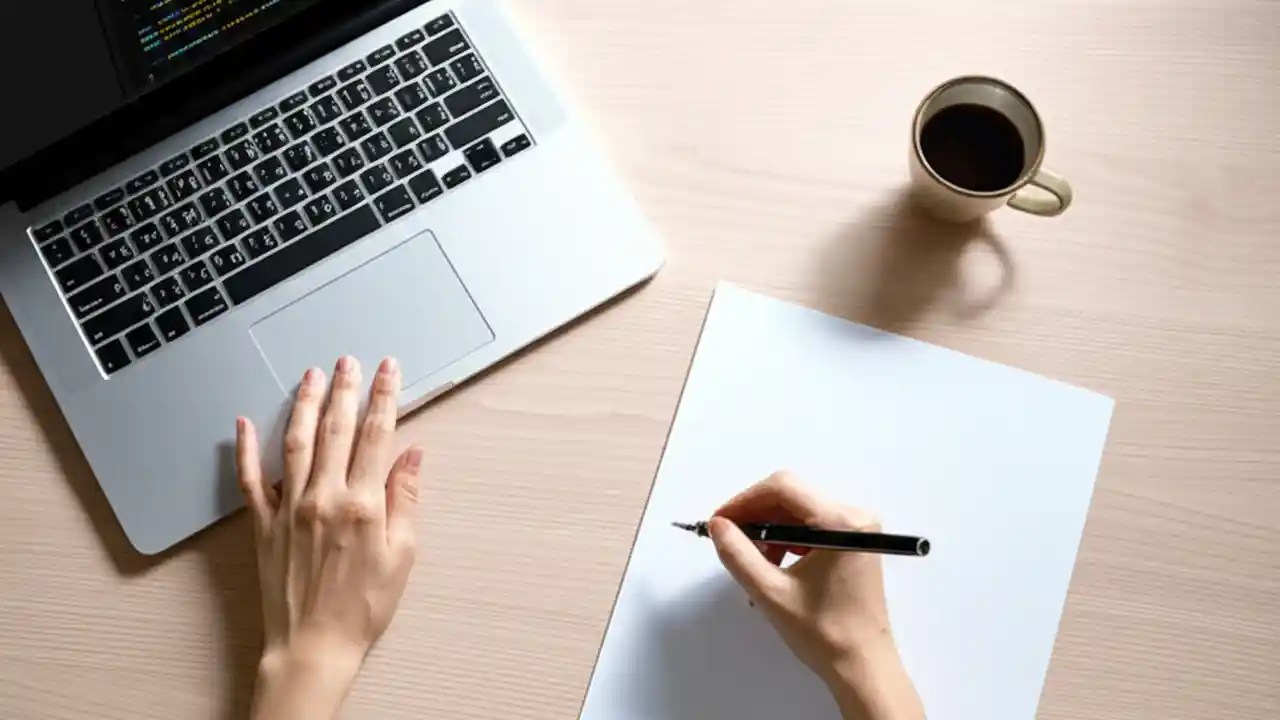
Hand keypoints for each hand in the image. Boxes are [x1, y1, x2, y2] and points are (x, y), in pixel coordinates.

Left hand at [236, 356, 421, 719]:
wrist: (313, 646)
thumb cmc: (363, 608)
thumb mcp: (403, 555)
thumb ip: (405, 499)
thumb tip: (412, 456)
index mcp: (364, 504)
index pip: (377, 435)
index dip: (384, 397)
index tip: (388, 370)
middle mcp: (324, 497)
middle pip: (336, 429)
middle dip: (345, 389)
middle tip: (349, 361)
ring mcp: (289, 508)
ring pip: (296, 442)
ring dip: (305, 404)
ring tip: (311, 376)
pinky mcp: (263, 524)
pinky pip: (250, 478)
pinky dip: (245, 448)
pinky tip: (244, 422)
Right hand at [709, 473, 923, 719]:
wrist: (864, 666)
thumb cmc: (823, 633)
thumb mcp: (771, 593)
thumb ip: (739, 554)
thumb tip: (717, 525)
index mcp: (841, 523)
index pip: (783, 488)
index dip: (745, 500)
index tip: (720, 522)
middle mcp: (855, 517)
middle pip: (792, 495)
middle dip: (755, 514)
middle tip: (728, 538)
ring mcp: (858, 529)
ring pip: (799, 510)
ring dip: (770, 528)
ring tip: (753, 560)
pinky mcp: (855, 543)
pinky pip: (812, 525)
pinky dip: (787, 539)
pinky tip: (773, 564)